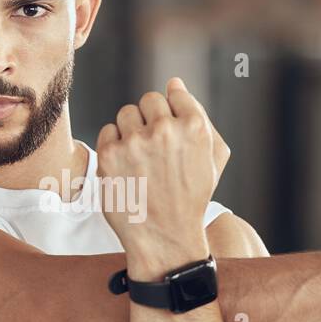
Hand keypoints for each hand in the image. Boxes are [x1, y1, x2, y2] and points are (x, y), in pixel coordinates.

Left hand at [95, 77, 230, 277]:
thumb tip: (174, 83)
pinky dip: (114, 146)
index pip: (174, 93)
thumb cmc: (191, 197)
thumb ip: (199, 115)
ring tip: (141, 161)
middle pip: (149, 100)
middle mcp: (165, 130)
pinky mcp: (109, 154)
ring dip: (131, 131)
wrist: (165, 237)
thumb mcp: (212, 158)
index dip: (171, 113)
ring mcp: (135, 142)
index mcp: (195, 126)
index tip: (170, 134)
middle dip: (150, 120)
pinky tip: (126, 168)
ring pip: (126, 113)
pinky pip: (108, 131)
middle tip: (155, 150)